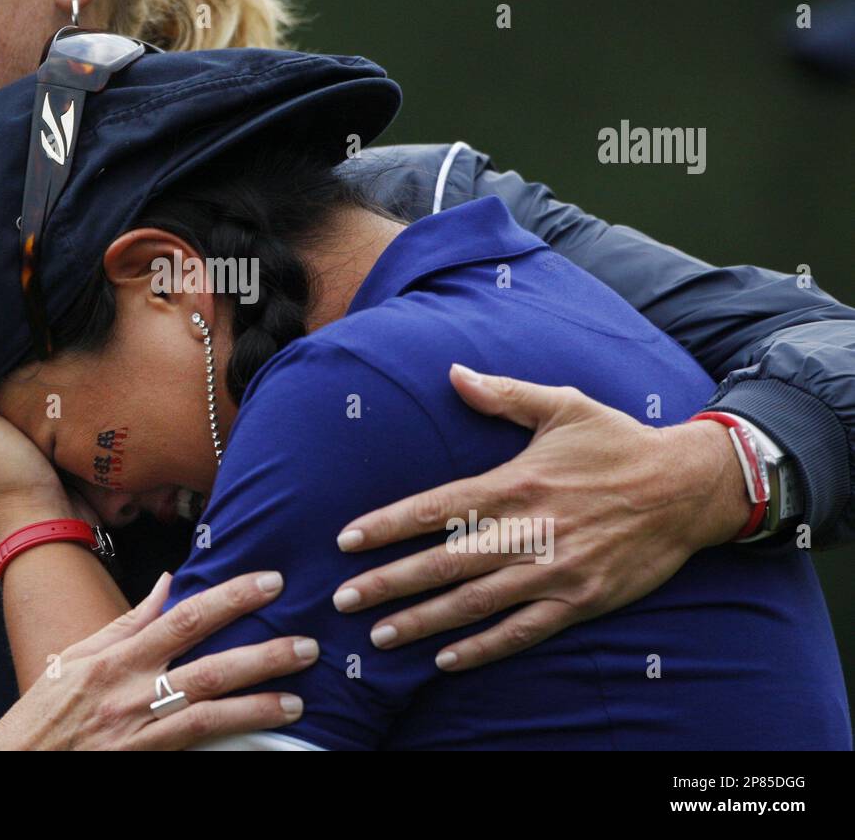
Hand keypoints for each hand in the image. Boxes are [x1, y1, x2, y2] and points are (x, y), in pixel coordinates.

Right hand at [0, 570, 317, 749]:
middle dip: (261, 651)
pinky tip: (264, 732)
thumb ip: (129, 621)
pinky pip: (196, 742)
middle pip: (208, 663)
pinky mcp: (143, 758)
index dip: (231, 597)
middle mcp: (130, 688)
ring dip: (258, 700)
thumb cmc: (47, 710)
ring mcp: (138, 728)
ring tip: (299, 695)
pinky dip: (231, 735)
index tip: (270, 582)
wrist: (17, 763)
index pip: (185, 616)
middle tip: (306, 641)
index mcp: (117, 655)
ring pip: (209, 708)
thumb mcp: (79, 656)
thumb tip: (168, 582)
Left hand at [333, 364, 748, 670]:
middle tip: (344, 600)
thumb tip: (454, 372)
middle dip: (391, 582)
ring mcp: (554, 570)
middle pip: (445, 562)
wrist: (689, 488)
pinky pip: (524, 630)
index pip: (437, 508)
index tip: (347, 541)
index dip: (389, 525)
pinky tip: (446, 659)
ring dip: (424, 620)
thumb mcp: (563, 405)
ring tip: (381, 635)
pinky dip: (484, 647)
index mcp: (516, 482)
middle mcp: (529, 530)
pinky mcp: (580, 600)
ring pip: (476, 602)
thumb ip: (503, 393)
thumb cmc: (619, 442)